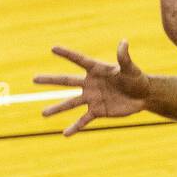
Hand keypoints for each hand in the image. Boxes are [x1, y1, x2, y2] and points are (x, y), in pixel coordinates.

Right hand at [35, 41, 149, 135]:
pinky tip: (64, 134)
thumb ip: (124, 57)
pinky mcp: (97, 111)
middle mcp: (90, 83)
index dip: (67, 54)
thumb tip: (123, 42)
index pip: (79, 60)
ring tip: (43, 113)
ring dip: (57, 108)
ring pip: (70, 103)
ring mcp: (92, 98)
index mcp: (97, 70)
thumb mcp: (130, 68)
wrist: (143, 95)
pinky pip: (83, 120)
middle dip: (51, 80)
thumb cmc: (136, 78)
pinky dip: (74, 127)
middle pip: (67, 81)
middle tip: (34, 78)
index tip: (53, 48)